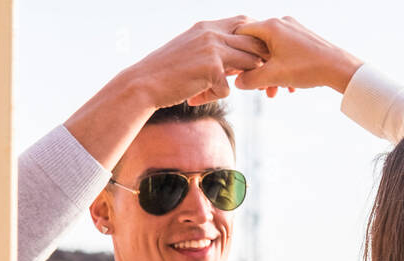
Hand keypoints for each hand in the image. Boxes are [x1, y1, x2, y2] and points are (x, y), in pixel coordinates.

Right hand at [124, 17, 270, 108]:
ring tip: (217, 87)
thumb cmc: (168, 71)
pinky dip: (214, 96)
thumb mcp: (193, 49)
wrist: (144, 83)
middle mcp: (212, 33)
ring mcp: (213, 49)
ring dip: (242, 80)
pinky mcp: (212, 68)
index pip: (244, 22)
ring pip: (250, 63)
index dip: (256, 39)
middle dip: (260, 62)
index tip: (255, 57)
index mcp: (207, 26)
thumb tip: (243, 60)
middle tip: (250, 80)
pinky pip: (228, 88)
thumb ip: (217, 49)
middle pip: (255, 44)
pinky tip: (195, 96)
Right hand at [233, 16, 363, 95]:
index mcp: (271, 26)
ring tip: (275, 92)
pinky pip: (287, 52)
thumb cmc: (308, 68)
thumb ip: (251, 79)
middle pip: (259, 45)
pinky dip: (284, 68)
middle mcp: (282, 23)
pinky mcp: (304, 38)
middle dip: (258, 69)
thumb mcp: (274, 76)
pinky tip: (290, 86)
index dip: (237, 53)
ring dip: (272, 72)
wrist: (340, 68)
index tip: (238, 70)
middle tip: (259, 88)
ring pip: (274, 51)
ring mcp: (294, 29)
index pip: (242, 34)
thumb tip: (237, 83)